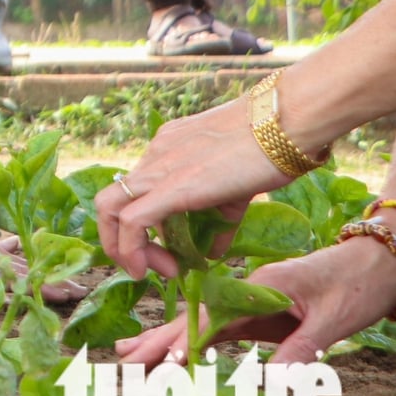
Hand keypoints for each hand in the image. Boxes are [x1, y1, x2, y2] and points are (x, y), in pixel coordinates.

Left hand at [94, 95, 289, 279]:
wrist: (285, 123)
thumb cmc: (271, 149)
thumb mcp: (236, 189)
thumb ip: (219, 220)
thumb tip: (211, 252)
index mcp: (165, 150)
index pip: (133, 193)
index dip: (142, 229)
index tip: (169, 254)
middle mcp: (154, 155)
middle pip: (112, 201)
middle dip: (124, 242)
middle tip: (162, 267)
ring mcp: (158, 166)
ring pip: (110, 209)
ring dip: (124, 249)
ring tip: (158, 271)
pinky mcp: (172, 185)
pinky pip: (132, 221)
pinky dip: (133, 249)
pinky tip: (156, 270)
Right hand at [117, 235, 395, 365]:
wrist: (373, 263)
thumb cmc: (355, 287)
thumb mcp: (334, 320)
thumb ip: (302, 349)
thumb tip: (275, 382)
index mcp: (259, 287)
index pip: (212, 318)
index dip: (185, 342)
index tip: (161, 363)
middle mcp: (244, 290)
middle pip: (193, 317)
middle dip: (158, 340)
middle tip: (124, 360)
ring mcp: (246, 299)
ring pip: (198, 321)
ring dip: (164, 338)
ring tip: (131, 354)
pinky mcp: (254, 308)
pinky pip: (215, 325)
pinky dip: (190, 337)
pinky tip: (173, 348)